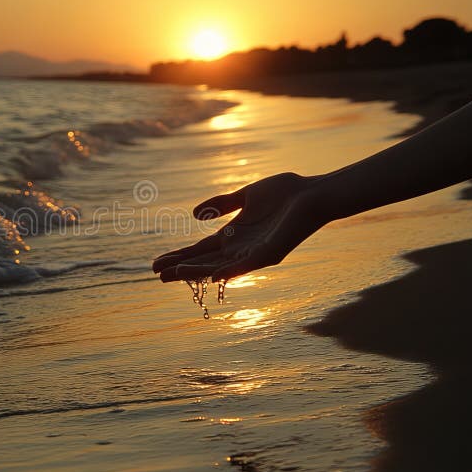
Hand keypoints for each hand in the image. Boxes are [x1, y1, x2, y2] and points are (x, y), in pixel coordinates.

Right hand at [152, 173, 324, 281]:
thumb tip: (194, 214)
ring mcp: (254, 253)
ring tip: (171, 276)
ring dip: (194, 272)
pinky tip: (211, 277)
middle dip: (180, 268)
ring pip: (217, 266)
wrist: (314, 194)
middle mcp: (240, 248)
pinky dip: (228, 272)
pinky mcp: (269, 254)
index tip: (156, 262)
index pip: (200, 249)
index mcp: (233, 235)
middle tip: (156, 274)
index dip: (179, 255)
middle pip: (203, 261)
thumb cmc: (286, 193)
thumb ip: (221, 204)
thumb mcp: (245, 196)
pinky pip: (245, 266)